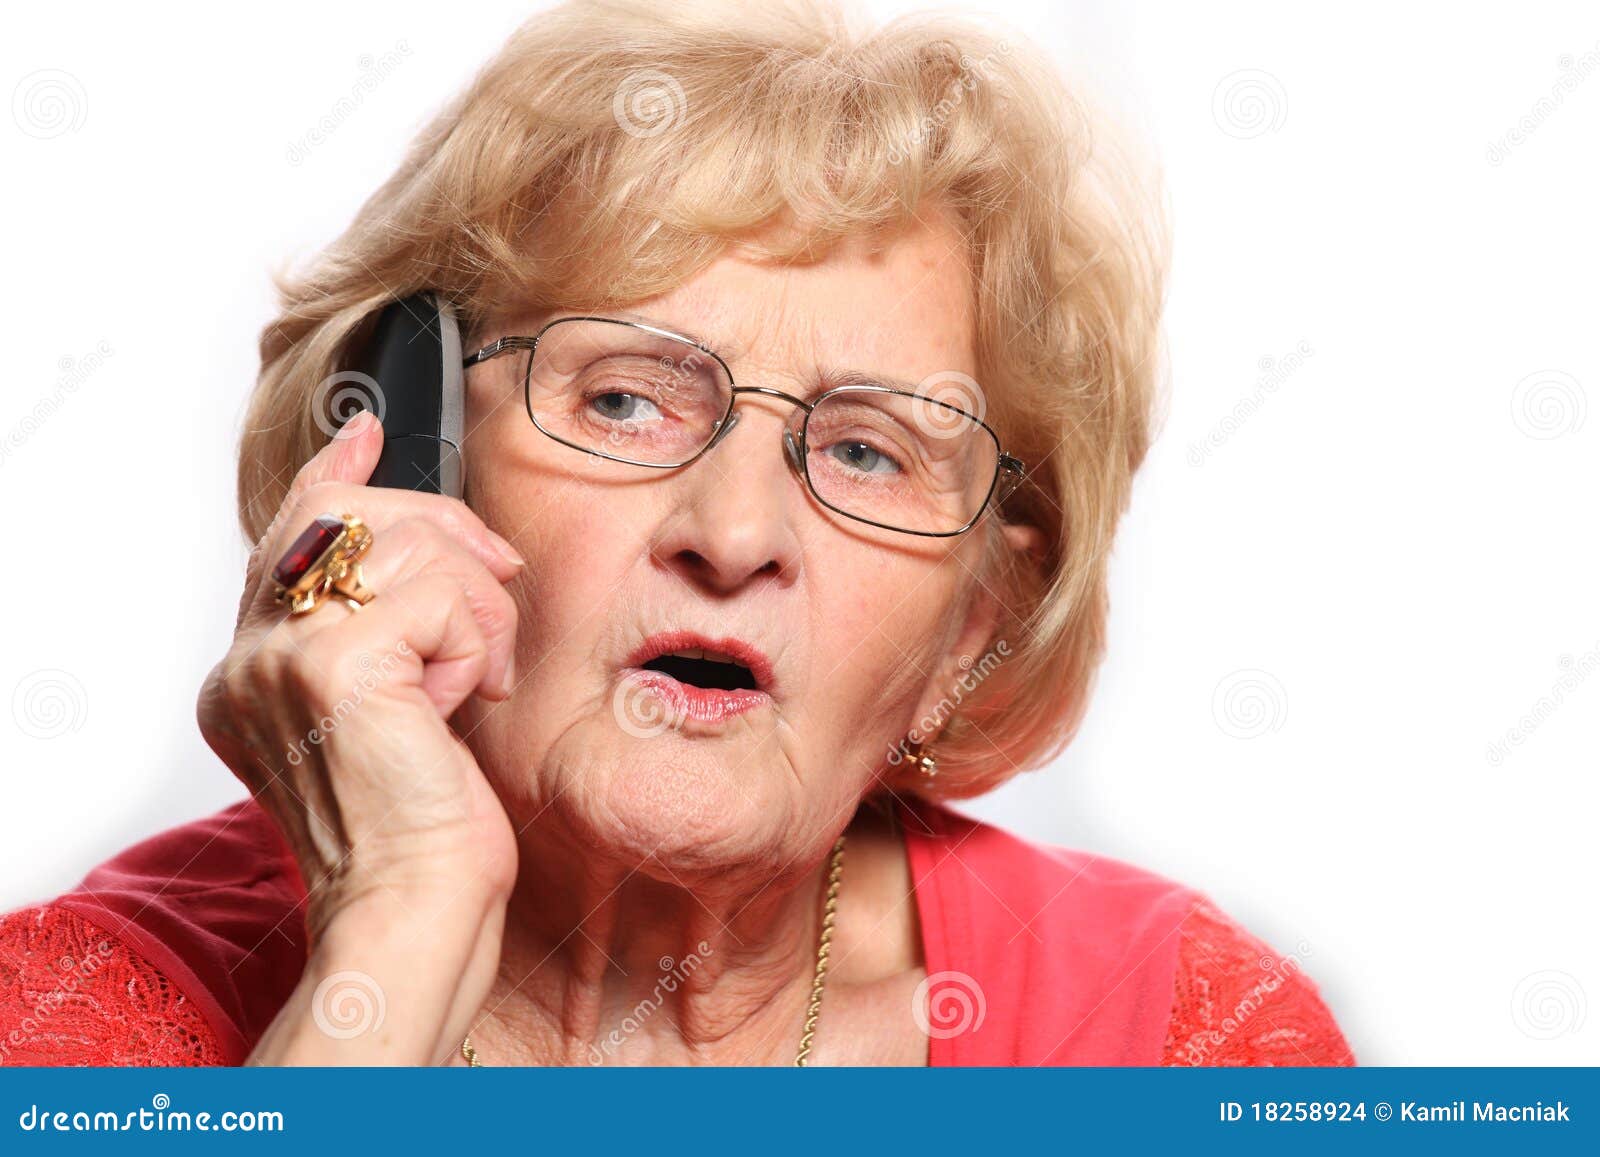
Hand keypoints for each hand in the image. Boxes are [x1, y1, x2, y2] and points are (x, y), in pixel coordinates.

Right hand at [196, 410, 522, 1063]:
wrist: (416, 905)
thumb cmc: (422, 830)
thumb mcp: (400, 712)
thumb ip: (389, 634)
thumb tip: (435, 547)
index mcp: (252, 674)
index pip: (284, 538)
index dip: (333, 475)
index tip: (367, 436)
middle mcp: (248, 662)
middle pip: (349, 517)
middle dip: (447, 531)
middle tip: (500, 575)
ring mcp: (281, 658)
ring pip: (406, 545)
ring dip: (476, 605)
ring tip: (477, 678)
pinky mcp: (335, 663)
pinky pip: (442, 592)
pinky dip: (477, 639)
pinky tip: (466, 698)